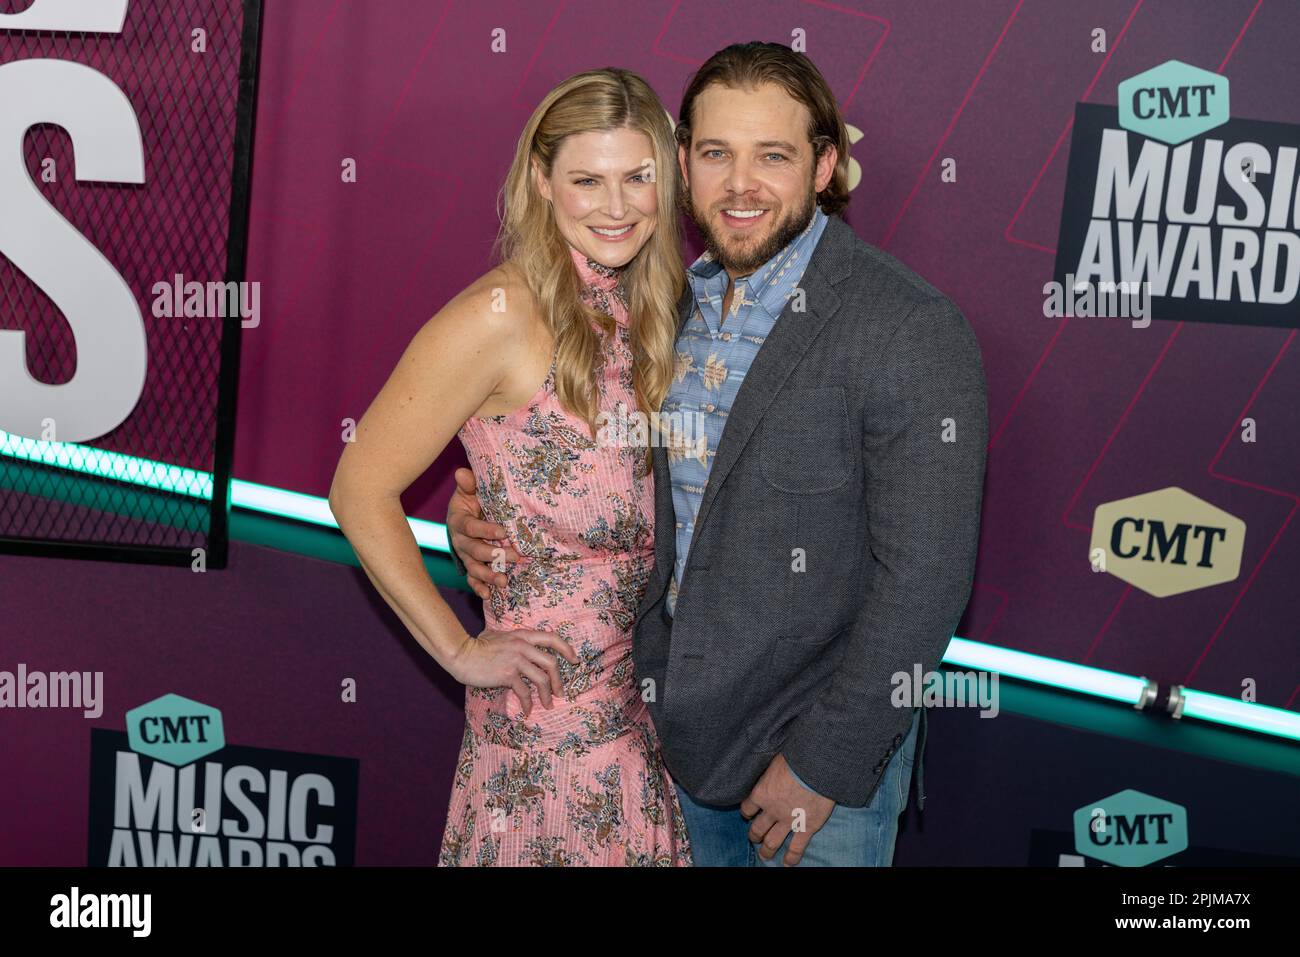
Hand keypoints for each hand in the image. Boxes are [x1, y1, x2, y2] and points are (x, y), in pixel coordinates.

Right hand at [446, 467, 522, 598]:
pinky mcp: (471, 567)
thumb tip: (462, 472)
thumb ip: (469, 484)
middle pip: (474, 551)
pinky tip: (489, 596)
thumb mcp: (469, 491)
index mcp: (459, 522)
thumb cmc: (471, 501)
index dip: (485, 530)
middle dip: (494, 555)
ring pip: (474, 568)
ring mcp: (466, 556)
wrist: (466, 517)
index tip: (502, 531)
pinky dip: (480, 588)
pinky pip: (473, 580)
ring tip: (504, 581)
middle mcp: (460, 542)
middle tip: (515, 557)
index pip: (471, 527)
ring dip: (488, 576)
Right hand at [448, 628, 578, 716]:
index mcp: (522, 636)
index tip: (575, 659)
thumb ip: (513, 639)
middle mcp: (523, 646)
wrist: (461, 654)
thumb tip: (520, 645)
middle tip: (559, 693)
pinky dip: (528, 703)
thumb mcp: (498, 635)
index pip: (552, 638)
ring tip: (547, 705)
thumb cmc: (477, 645)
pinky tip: (527, 710)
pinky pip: (524, 691)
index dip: (567, 649)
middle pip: (551, 663)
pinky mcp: (507, 674)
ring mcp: (516, 660)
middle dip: (559, 680)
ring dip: (547, 695)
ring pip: (542, 679)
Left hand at [740, 753, 834, 865]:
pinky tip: (787, 863)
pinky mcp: (806, 827)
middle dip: (754, 835)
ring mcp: (788, 821)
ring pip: (773, 841)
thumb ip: (770, 770)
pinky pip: (797, 847)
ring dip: (767, 850)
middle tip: (753, 838)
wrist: (816, 767)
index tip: (748, 814)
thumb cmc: (796, 757)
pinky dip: (791, 857)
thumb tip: (770, 765)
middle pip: (758, 828)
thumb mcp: (775, 759)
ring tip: (764, 855)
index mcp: (761, 793)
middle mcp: (771, 811)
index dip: (747, 811)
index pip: (747, 807)